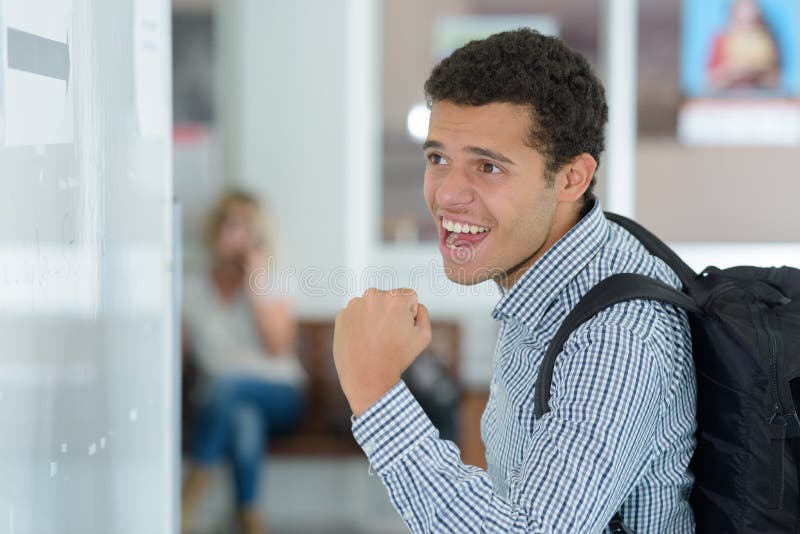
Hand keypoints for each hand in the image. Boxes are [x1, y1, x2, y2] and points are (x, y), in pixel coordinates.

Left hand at [333, 288, 431, 416]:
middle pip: (388, 299)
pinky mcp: (342, 315)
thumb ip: (423, 313)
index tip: (402, 329)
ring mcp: (355, 305)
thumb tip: (415, 306)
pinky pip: (355, 314)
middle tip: (388, 336)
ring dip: (374, 317)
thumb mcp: (423, 336)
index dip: (410, 313)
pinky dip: (359, 324)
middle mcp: (373, 296)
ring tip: (374, 339)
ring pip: (371, 306)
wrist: (367, 377)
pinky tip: (363, 341)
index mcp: (395, 299)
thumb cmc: (396, 358)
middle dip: (390, 313)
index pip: (408, 296)